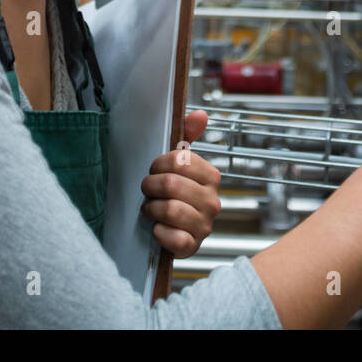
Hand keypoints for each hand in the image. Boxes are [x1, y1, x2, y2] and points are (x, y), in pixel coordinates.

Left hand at [139, 110, 221, 257]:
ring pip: (170, 209)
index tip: (154, 170)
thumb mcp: (178, 162)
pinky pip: (173, 238)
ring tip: (151, 208)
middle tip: (148, 191)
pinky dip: (159, 233)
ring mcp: (204, 226)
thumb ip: (187, 135)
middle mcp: (213, 201)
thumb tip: (201, 114)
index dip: (158, 164)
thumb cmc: (173, 192)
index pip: (179, 160)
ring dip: (151, 208)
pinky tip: (158, 229)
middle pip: (171, 184)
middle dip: (150, 187)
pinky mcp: (193, 247)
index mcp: (211, 176)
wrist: (170, 229)